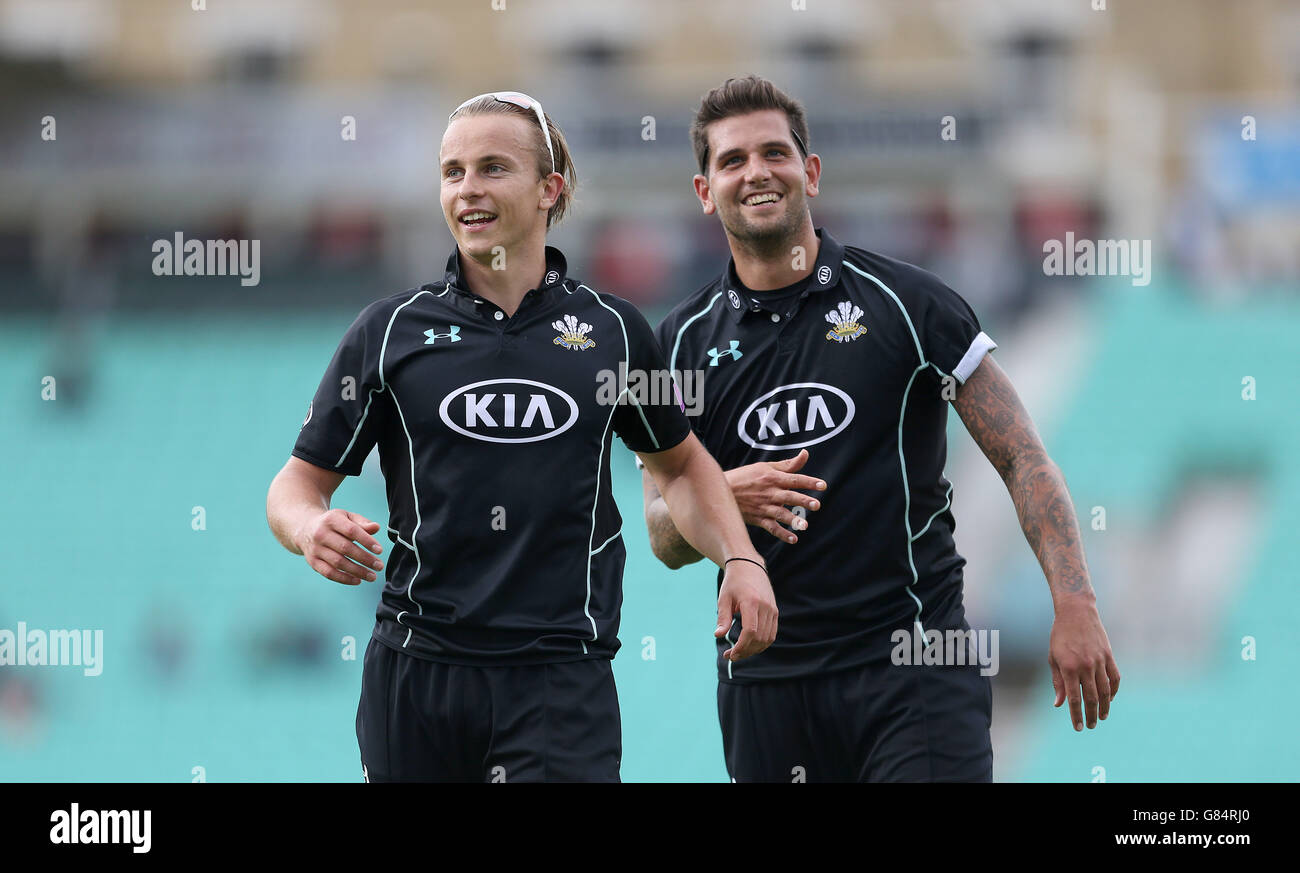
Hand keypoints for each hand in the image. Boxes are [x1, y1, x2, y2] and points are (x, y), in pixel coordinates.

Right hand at [295, 509, 384, 585]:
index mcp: (331, 520)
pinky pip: (329, 573)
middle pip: (345, 548)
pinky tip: (358, 580)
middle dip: (365, 559)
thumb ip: (362, 523)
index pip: (351, 531)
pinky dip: (344, 579)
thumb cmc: (333, 523)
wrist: (305, 529)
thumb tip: (376, 527)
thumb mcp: (346, 517)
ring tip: (372, 576)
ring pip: (338, 563)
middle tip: (379, 566)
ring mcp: (315, 549)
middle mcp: (321, 534)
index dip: (366, 541)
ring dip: (357, 571)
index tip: (380, 550)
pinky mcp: (312, 562)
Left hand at [715, 559, 777, 660]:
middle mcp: (765, 607)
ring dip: (754, 650)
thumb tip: (718, 635)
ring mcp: (772, 610)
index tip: (731, 654)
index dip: (741, 646)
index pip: (750, 631)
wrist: (749, 566)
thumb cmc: (733, 583)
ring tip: (739, 652)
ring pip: (767, 639)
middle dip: (745, 651)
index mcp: (751, 602)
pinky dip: (761, 643)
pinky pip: (771, 634)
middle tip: (731, 656)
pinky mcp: (775, 612)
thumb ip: (723, 617)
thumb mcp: (724, 598)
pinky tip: (749, 646)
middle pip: (759, 638)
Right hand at [724, 449, 826, 543]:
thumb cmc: (746, 476)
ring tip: (804, 526)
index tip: (823, 485)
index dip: (809, 482)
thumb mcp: (765, 466)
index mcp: (772, 477)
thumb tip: (805, 454)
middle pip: (789, 496)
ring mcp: (764, 506)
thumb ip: (787, 464)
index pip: (794, 479)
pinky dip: (782, 534)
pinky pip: (771, 527)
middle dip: (803, 501)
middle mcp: (770, 492)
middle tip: (816, 505)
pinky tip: (793, 539)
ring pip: (781, 514)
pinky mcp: (758, 518)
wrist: (722, 490)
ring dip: (793, 520)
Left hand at [1049, 600, 1120, 729]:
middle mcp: (1086, 667)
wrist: (1076, 613)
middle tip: (1089, 726)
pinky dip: (1113, 691)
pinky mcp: (1109, 656)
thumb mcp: (1053, 658)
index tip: (1077, 727)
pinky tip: (1109, 699)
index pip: (1074, 699)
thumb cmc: (1060, 636)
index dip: (1076, 715)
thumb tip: (1059, 704)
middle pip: (1091, 698)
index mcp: (1069, 668)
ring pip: (1105, 691)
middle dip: (1090, 715)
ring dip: (1104, 707)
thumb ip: (1057, 682)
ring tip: (1101, 717)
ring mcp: (1100, 661)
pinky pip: (1114, 678)